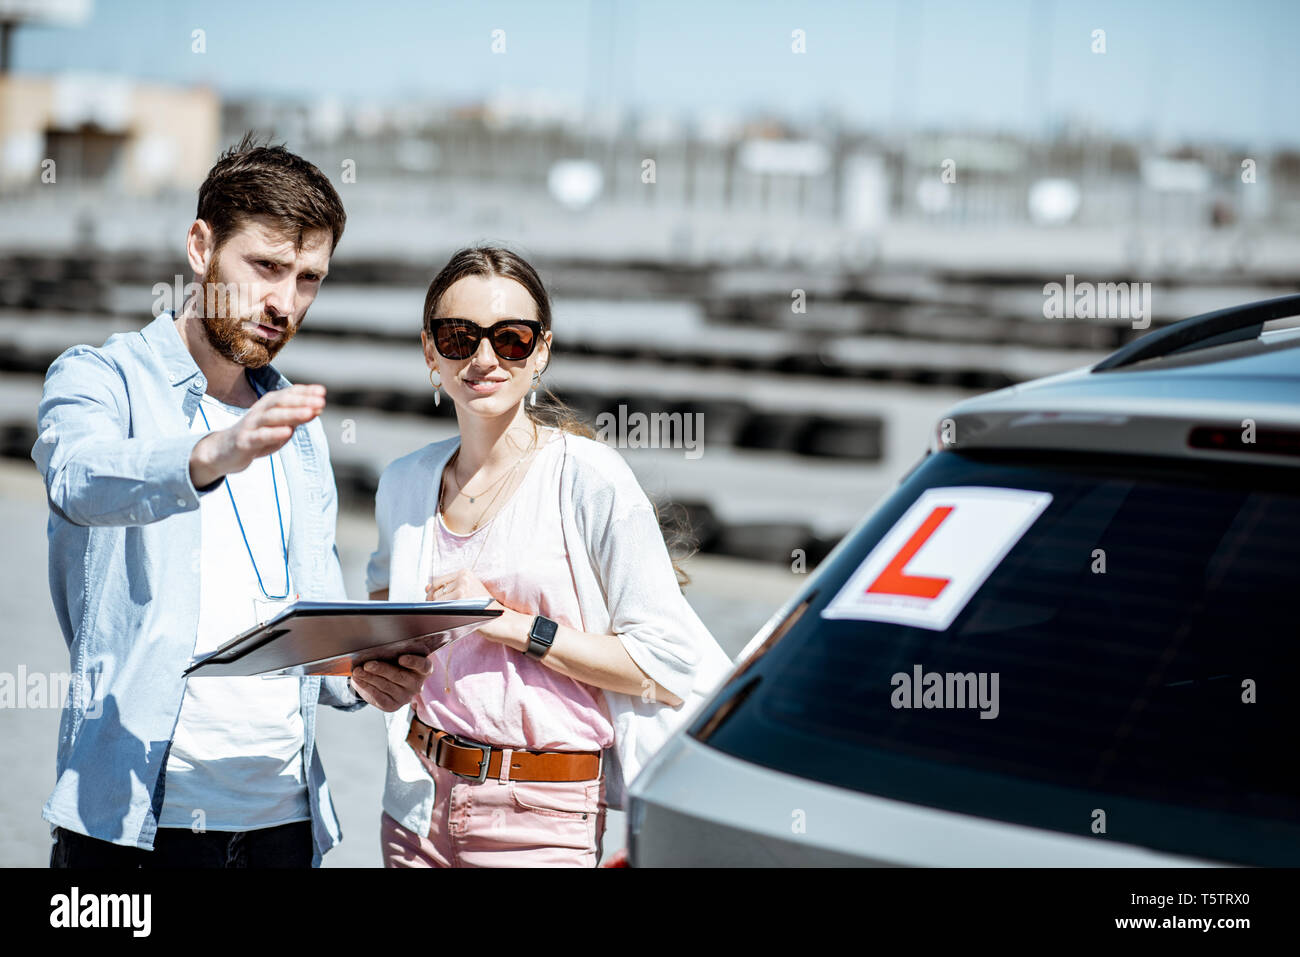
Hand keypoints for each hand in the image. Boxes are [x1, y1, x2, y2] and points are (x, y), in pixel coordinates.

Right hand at [189, 384, 325, 487]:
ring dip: (292, 414)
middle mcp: (259, 411)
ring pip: (272, 417)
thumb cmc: (256, 436)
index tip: (322, 391)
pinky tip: (288, 432)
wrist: (223, 452)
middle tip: (321, 400)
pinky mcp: (244, 441)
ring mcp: (251, 425)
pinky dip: (274, 433)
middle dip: (302, 400)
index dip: (304, 392)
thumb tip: (317, 409)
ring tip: (310, 412)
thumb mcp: (278, 427)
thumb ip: (295, 418)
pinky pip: (260, 436)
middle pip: (281, 402)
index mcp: (268, 405)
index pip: (287, 394)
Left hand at [348, 654, 433, 711]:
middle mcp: (417, 685)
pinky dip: (366, 687)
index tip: (401, 658)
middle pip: (400, 676)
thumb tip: (375, 648)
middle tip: (368, 664)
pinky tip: (358, 680)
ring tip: (358, 671)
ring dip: (370, 678)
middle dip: (382, 669)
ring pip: (386, 686)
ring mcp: (405, 697)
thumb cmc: (393, 664)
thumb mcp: (397, 656)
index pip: (424, 666)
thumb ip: (393, 652)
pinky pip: (379, 697)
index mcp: (422, 670)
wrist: (385, 682)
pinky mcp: (392, 706)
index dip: (413, 662)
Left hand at [426, 570, 529, 651]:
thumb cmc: (484, 609)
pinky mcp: (461, 600)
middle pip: (434, 591)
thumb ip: (448, 588)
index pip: (436, 582)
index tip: (437, 603)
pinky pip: (440, 608)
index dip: (433, 594)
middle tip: (446, 612)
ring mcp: (462, 588)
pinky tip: (453, 618)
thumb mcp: (467, 593)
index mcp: (465, 572)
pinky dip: (441, 614)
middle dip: (433, 603)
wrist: (502, 620)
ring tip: (453, 615)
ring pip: (436, 600)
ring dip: (438, 610)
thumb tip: (426, 587)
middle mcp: (463, 577)